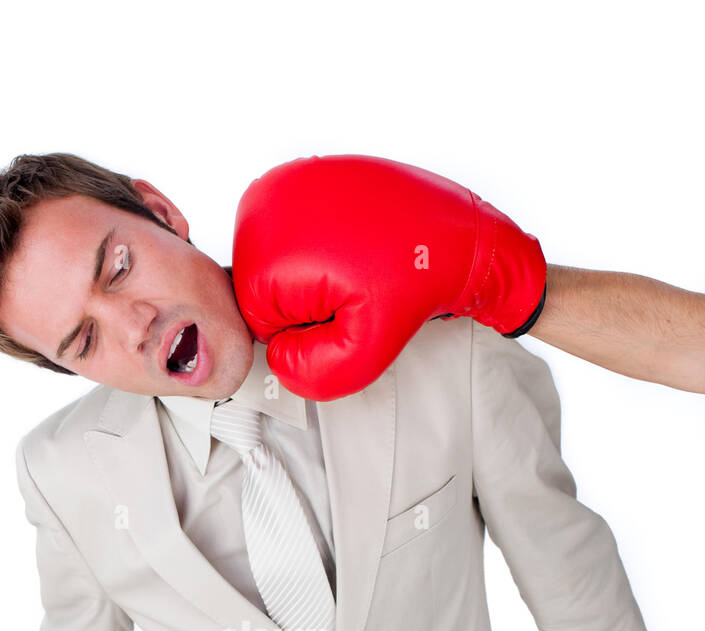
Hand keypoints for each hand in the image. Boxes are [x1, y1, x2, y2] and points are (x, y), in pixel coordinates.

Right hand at [231, 153, 545, 400]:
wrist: (457, 229)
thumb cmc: (416, 282)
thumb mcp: (367, 353)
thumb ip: (311, 373)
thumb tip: (277, 358)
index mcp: (266, 244)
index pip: (257, 322)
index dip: (304, 331)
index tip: (344, 308)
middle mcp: (261, 201)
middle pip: (261, 290)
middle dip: (305, 302)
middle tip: (354, 285)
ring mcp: (279, 180)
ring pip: (275, 266)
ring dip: (311, 277)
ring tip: (356, 263)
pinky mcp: (298, 173)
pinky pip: (290, 237)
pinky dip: (318, 248)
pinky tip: (353, 243)